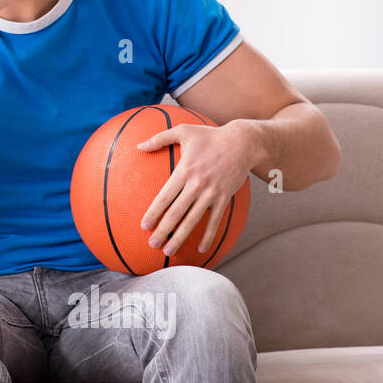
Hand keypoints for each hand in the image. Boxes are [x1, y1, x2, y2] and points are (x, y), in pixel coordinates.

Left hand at [137, 120, 256, 257]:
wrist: (243, 142)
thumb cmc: (210, 136)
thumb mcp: (184, 131)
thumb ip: (159, 138)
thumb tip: (138, 146)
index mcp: (184, 171)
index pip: (164, 197)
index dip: (153, 213)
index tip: (144, 225)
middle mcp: (196, 185)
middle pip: (176, 213)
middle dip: (163, 231)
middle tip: (151, 244)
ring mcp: (211, 193)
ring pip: (193, 220)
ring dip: (180, 237)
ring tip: (168, 251)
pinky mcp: (224, 198)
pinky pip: (215, 221)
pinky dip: (208, 236)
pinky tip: (201, 249)